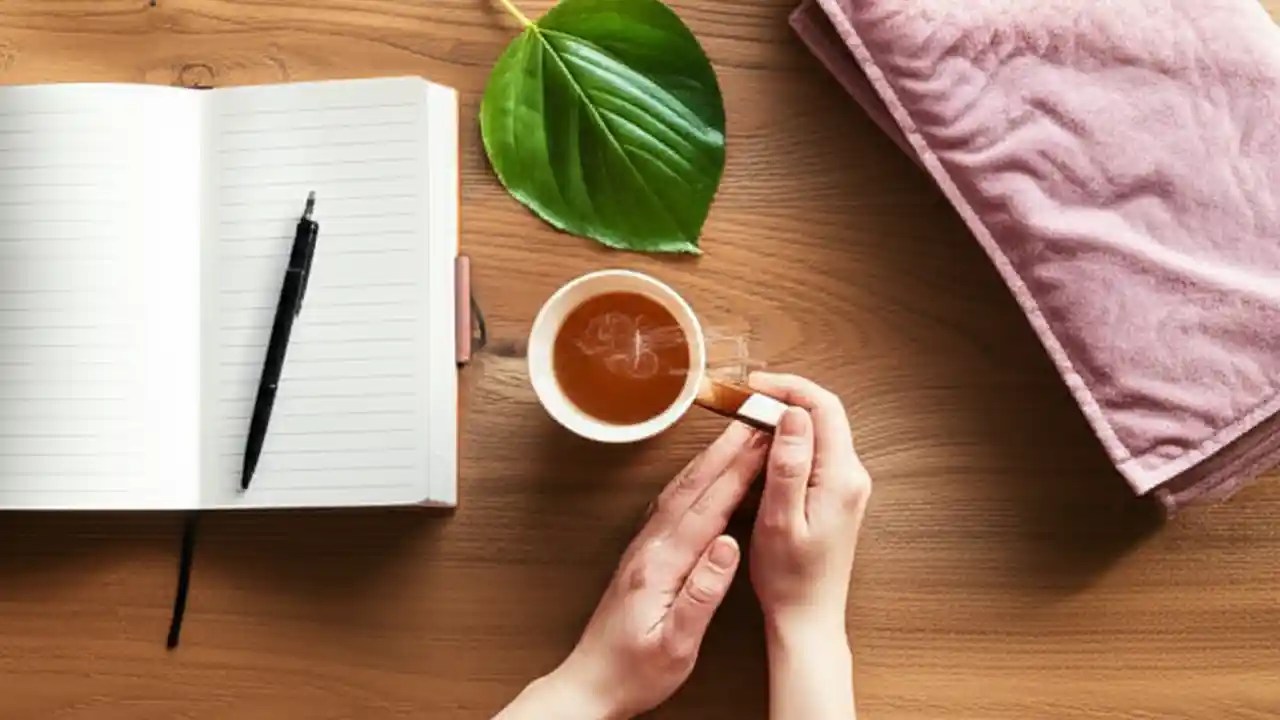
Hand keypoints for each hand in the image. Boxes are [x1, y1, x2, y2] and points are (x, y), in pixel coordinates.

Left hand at [496, 423, 768, 719]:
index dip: (738, 472)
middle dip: (726, 451)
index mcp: (662, 566)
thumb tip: (730, 547)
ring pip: (680, 491)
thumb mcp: (676, 645)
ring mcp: (643, 548)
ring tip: (735, 435)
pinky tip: (704, 475)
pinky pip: (672, 505)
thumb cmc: (634, 672)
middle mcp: (649, 548)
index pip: (708, 509)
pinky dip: (694, 481)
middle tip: (753, 418)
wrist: (590, 684)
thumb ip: (702, 594)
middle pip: (692, 487)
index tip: (764, 443)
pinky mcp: (642, 556)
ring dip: (709, 460)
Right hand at [748, 372, 870, 631]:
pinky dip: (786, 446)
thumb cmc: (790, 577)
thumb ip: (788, 464)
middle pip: (823, 416)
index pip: (823, 408)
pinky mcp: (836, 496)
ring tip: (747, 424)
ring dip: (783, 423)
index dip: (788, 389)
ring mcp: (847, 487)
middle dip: (783, 401)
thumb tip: (792, 415)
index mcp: (842, 477)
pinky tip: (760, 456)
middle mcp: (852, 477)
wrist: (808, 618)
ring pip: (817, 434)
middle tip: (745, 402)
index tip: (754, 386)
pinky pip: (813, 456)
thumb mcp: (779, 518)